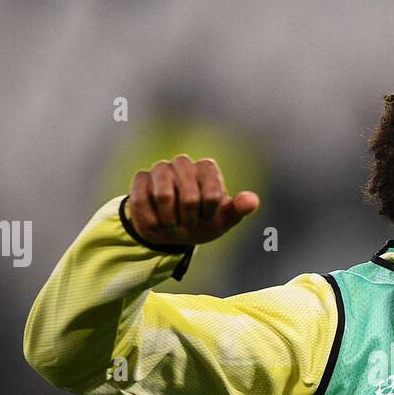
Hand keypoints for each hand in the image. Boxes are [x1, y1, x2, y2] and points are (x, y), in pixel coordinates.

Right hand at [128, 155, 259, 245]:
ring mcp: (160, 168)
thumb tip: (253, 201)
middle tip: (189, 222)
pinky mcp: (140, 179)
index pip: (212, 194)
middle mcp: (183, 163)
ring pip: (164, 197)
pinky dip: (152, 222)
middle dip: (190, 219)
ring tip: (173, 222)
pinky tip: (157, 222)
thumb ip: (238, 209)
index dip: (209, 213)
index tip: (207, 216)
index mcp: (207, 168)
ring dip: (170, 220)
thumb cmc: (201, 222)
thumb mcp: (222, 220)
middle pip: (189, 197)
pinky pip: (142, 202)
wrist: (171, 231)